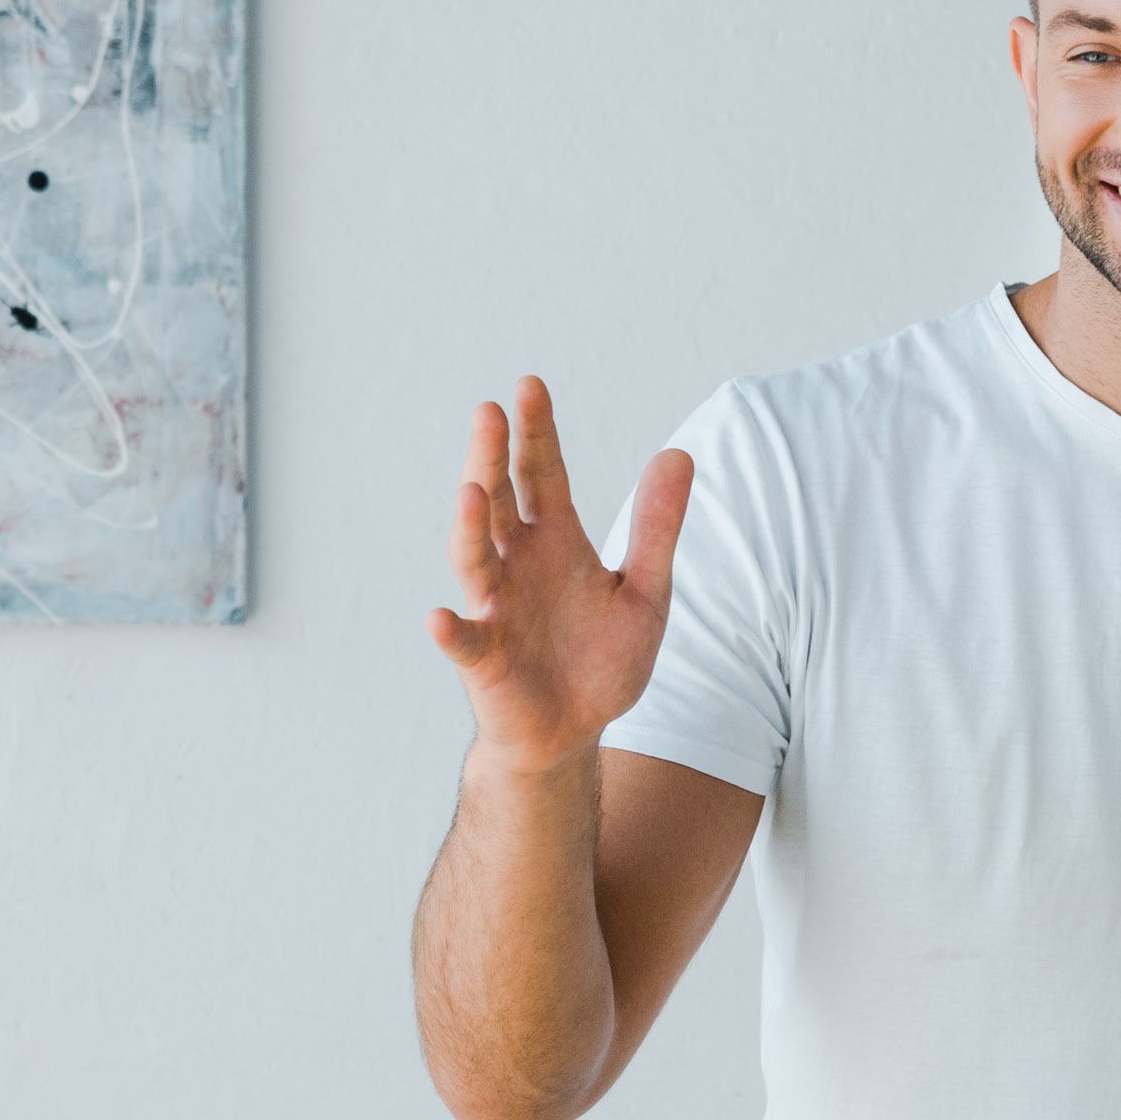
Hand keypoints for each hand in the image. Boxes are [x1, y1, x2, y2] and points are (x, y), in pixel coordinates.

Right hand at [429, 378, 692, 778]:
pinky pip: (464, 641)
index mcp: (555, 542)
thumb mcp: (645, 592)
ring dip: (469, 527)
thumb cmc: (600, 660)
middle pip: (499, 500)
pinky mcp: (483, 657)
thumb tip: (679, 453)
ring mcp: (494, 607)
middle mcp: (516, 564)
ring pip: (474, 558)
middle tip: (489, 411)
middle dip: (491, 457)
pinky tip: (441, 618)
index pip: (542, 475)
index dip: (536, 433)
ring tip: (471, 493)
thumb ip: (657, 528)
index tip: (529, 386)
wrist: (571, 733)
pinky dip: (451, 631)